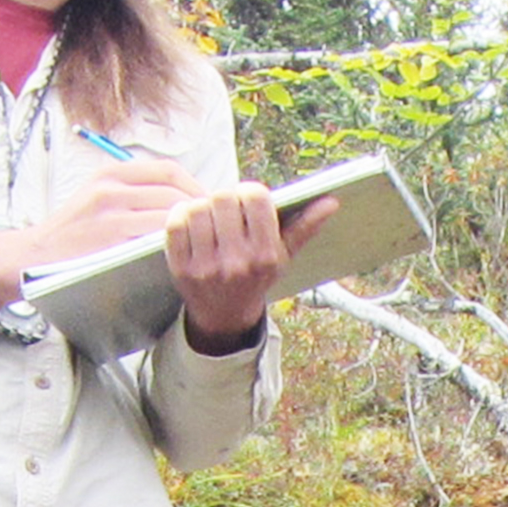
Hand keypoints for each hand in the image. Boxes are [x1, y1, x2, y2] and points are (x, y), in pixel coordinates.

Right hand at [0, 157, 201, 313]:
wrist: (32, 257)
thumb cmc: (73, 235)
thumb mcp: (98, 200)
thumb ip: (133, 196)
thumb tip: (183, 203)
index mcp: (111, 173)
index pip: (168, 170)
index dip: (196, 187)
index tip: (211, 206)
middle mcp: (110, 185)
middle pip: (173, 189)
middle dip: (201, 208)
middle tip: (218, 227)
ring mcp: (108, 210)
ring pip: (167, 212)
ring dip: (193, 227)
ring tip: (207, 242)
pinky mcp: (107, 236)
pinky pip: (152, 236)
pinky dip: (174, 242)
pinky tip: (184, 254)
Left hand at [171, 189, 338, 356]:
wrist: (225, 315)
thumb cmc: (257, 276)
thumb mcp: (284, 255)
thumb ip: (306, 226)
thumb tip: (331, 201)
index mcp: (266, 255)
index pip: (256, 197)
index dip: (250, 191)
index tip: (248, 198)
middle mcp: (238, 263)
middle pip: (223, 198)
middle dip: (225, 198)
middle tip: (227, 208)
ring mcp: (207, 267)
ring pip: (197, 208)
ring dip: (202, 206)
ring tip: (210, 216)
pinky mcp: (182, 269)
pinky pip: (175, 225)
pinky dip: (180, 216)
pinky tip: (191, 222)